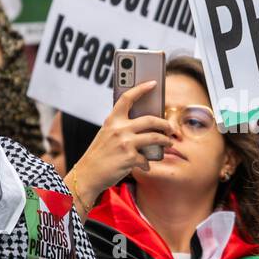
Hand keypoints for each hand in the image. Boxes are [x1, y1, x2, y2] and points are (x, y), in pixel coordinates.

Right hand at [69, 81, 174, 204]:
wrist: (87, 175)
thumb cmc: (98, 155)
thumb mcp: (106, 135)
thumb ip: (121, 128)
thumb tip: (145, 127)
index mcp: (112, 120)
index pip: (127, 98)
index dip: (141, 89)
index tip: (153, 83)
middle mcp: (119, 129)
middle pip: (151, 119)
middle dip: (165, 124)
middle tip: (170, 128)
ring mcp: (125, 143)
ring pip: (155, 137)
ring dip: (165, 141)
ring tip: (168, 143)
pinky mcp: (130, 158)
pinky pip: (146, 159)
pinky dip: (147, 163)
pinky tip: (146, 165)